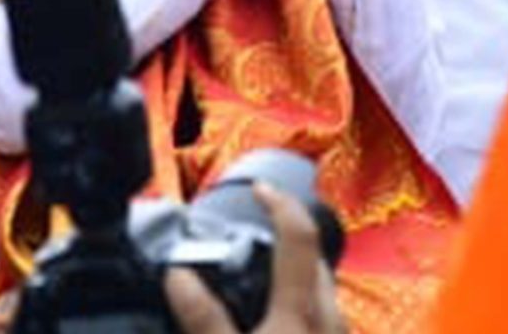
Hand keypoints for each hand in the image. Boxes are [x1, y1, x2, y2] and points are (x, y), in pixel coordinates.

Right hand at [166, 184, 345, 333]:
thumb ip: (205, 320)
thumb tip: (178, 275)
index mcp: (302, 313)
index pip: (300, 236)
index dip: (279, 203)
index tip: (257, 188)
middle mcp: (329, 319)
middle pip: (315, 258)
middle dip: (288, 235)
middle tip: (252, 229)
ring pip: (319, 288)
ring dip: (293, 272)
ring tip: (258, 275)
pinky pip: (319, 315)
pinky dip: (298, 301)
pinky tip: (274, 320)